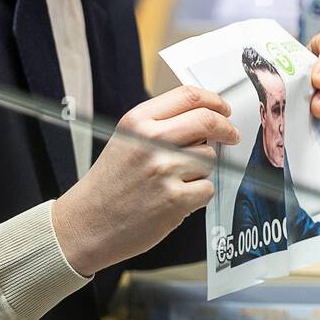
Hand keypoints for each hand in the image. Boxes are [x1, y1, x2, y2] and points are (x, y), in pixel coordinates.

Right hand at [51, 85, 239, 275]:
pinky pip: (207, 188)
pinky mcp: (174, 199)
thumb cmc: (110, 183)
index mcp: (138, 121)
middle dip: (226, 128)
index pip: (189, 96)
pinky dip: (198, 195)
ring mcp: (164, 170)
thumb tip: (206, 118)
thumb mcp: (127, 140)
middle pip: (207, 121)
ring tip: (177, 180)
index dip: (214, 101)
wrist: (88, 223)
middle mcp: (151, 141)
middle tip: (231, 135)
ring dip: (202, 169)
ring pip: (209, 158)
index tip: (223, 110)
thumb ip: (162, 124)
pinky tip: (176, 198)